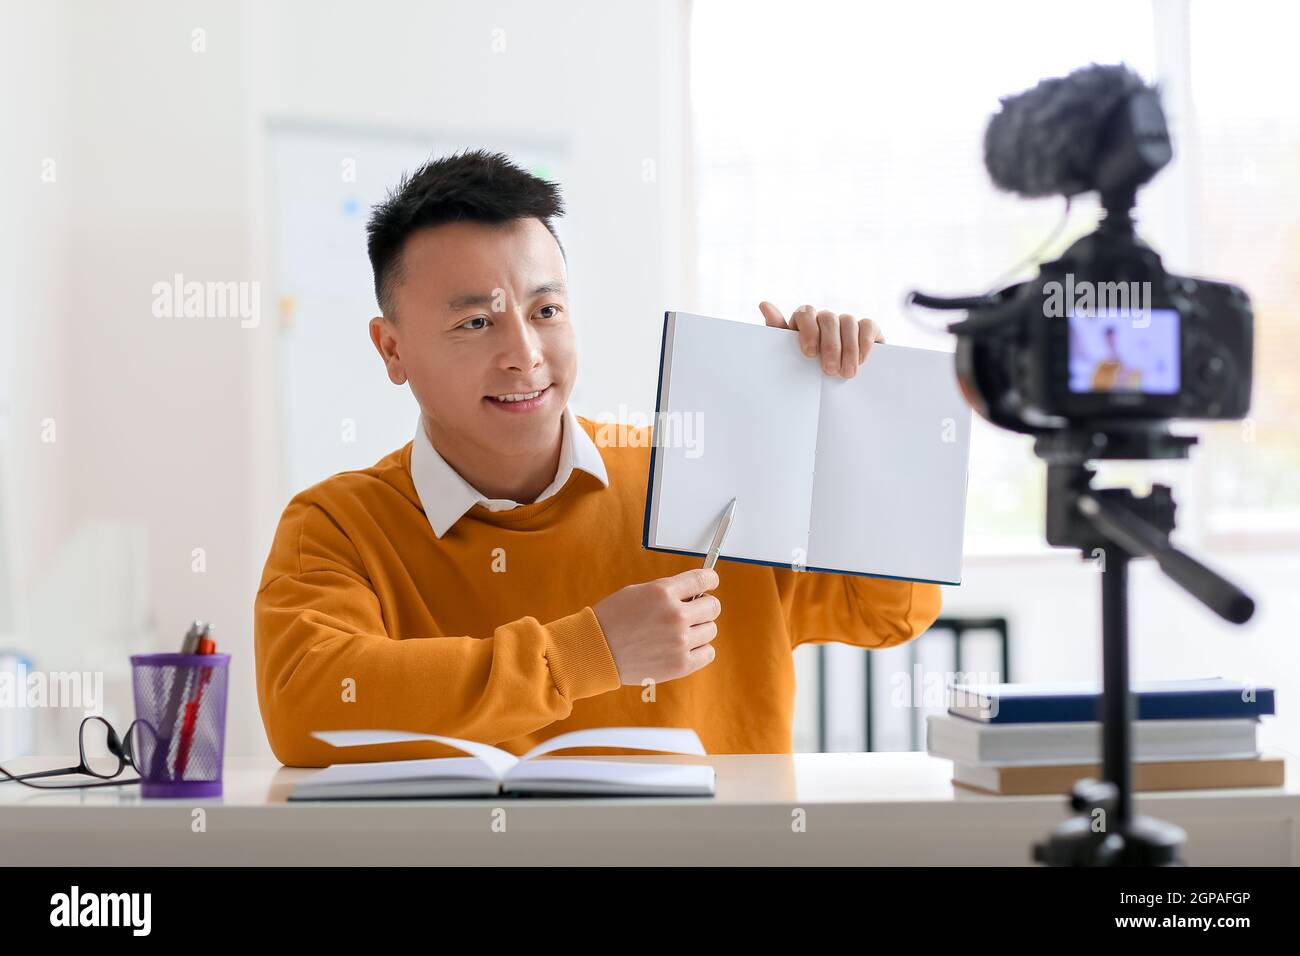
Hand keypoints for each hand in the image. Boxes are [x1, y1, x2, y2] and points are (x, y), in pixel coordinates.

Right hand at [592, 568, 721, 685]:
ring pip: (711, 630)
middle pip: (713, 606)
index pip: (704, 579)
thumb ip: (669, 591)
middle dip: (703, 606)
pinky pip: (708, 653)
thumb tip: (696, 593)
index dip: (711, 580)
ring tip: (679, 632)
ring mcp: (679, 641)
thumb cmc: (612, 619)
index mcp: (663, 592)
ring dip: (699, 629)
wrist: (595, 651)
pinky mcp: (680, 664)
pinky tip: (683, 647)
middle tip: (691, 611)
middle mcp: (675, 615)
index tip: (711, 582)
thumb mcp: (639, 592)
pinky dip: (699, 649)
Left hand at [759, 301, 884, 378]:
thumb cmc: (806, 369)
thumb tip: (764, 304)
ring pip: (848, 321)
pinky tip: (861, 360)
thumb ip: (777, 332)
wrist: (834, 390)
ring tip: (846, 373)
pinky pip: (868, 325)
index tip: (809, 354)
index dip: (808, 330)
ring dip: (848, 349)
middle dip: (830, 345)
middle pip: (828, 318)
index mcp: (804, 322)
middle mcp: (825, 318)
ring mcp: (847, 322)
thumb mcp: (790, 355)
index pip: (805, 313)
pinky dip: (864, 342)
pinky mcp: (868, 328)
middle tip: (830, 370)